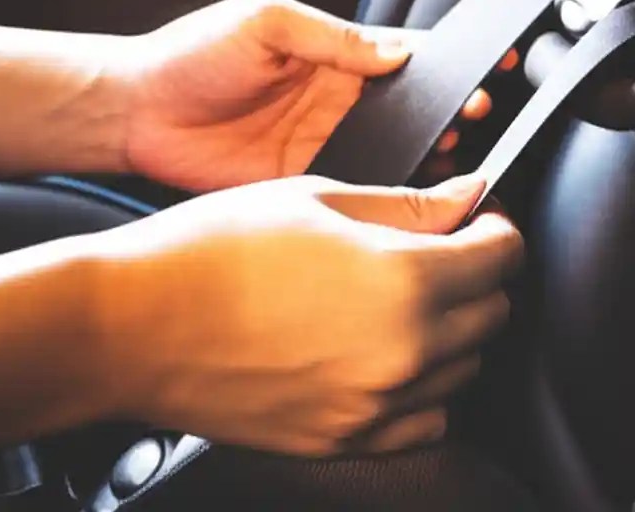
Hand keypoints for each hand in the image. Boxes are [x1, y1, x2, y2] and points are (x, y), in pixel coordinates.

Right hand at [89, 174, 521, 455]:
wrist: (131, 325)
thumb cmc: (211, 251)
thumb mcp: (318, 199)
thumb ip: (408, 204)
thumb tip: (468, 196)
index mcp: (404, 280)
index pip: (503, 256)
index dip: (497, 228)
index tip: (480, 220)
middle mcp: (403, 352)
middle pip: (494, 313)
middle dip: (479, 275)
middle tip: (439, 252)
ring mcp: (375, 404)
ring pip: (465, 369)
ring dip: (453, 331)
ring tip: (401, 302)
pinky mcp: (345, 439)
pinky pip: (426, 420)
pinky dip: (424, 389)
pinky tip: (385, 356)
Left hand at [117, 0, 491, 191]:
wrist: (134, 113)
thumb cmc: (189, 56)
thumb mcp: (264, 24)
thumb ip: (332, 37)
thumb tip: (398, 51)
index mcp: (335, 56)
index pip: (409, 58)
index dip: (453, 66)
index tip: (495, 69)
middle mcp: (339, 103)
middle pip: (415, 113)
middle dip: (451, 119)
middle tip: (476, 126)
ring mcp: (325, 146)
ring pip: (395, 157)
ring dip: (426, 162)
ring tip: (456, 168)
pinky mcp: (304, 186)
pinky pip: (356, 195)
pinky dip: (384, 202)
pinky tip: (408, 208)